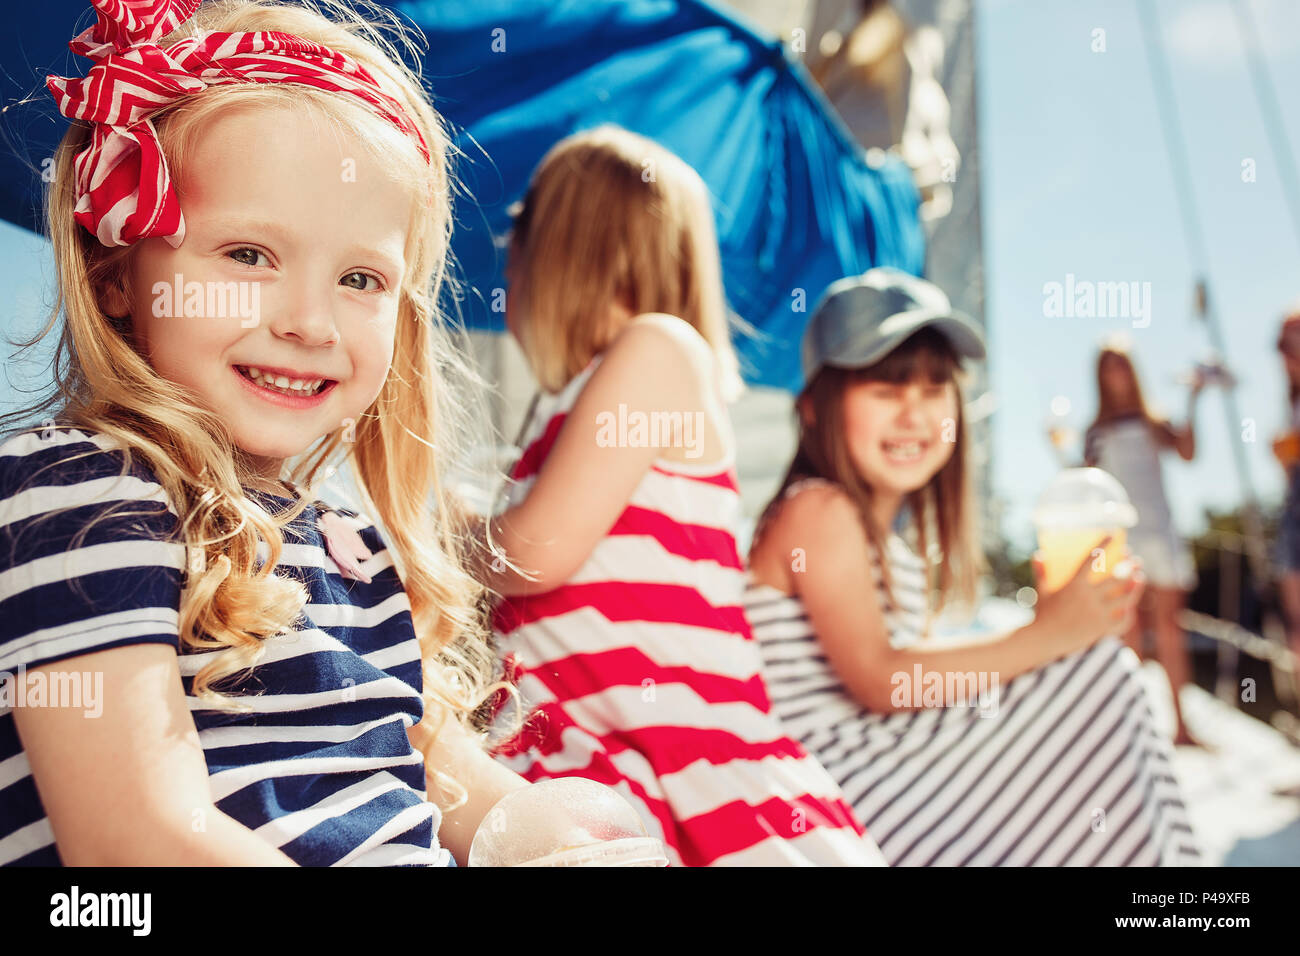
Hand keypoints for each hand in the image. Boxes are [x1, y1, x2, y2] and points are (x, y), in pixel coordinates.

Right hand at [1031, 538, 1144, 658]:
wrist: (1043, 640)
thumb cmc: (1042, 613)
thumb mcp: (1042, 591)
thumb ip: (1041, 572)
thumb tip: (1039, 554)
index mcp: (1073, 586)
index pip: (1091, 560)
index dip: (1103, 545)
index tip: (1112, 535)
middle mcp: (1088, 598)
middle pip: (1116, 579)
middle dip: (1129, 567)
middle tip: (1135, 560)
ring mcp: (1097, 614)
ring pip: (1125, 599)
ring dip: (1135, 587)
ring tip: (1140, 578)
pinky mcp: (1102, 629)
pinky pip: (1122, 620)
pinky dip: (1128, 613)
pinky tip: (1131, 607)